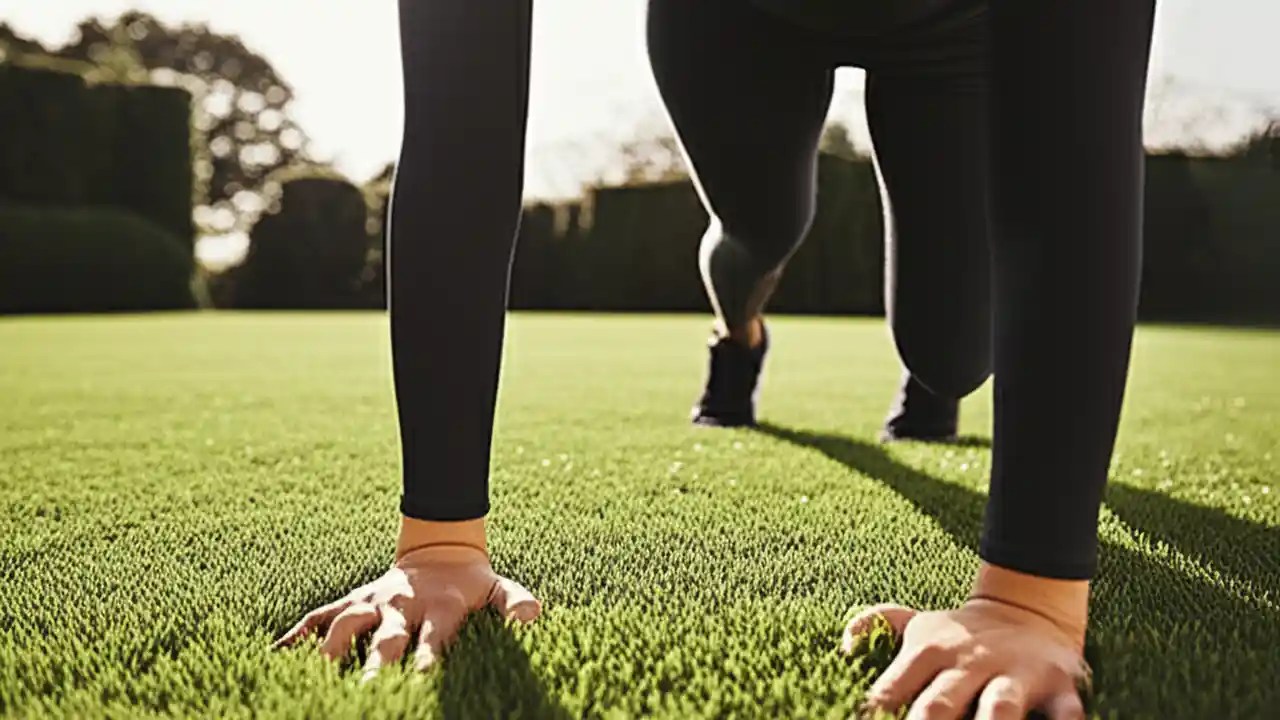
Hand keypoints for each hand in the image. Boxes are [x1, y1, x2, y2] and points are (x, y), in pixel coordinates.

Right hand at [273, 519, 539, 678]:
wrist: (440, 548)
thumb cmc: (472, 584)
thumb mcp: (499, 589)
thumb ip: (515, 602)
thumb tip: (532, 617)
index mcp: (439, 608)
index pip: (433, 641)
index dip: (427, 663)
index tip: (421, 685)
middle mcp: (400, 605)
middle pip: (384, 640)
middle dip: (375, 668)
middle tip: (367, 693)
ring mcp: (372, 602)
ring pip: (344, 624)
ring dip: (328, 650)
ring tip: (314, 678)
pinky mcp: (351, 601)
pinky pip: (318, 616)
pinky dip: (295, 635)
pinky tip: (273, 656)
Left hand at [844, 565, 1090, 719]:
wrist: (1032, 611)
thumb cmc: (961, 635)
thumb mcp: (917, 625)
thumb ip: (876, 624)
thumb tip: (843, 646)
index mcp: (931, 651)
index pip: (893, 687)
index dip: (877, 710)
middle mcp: (971, 663)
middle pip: (940, 705)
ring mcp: (1016, 675)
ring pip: (999, 711)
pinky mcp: (1061, 688)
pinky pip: (1066, 715)